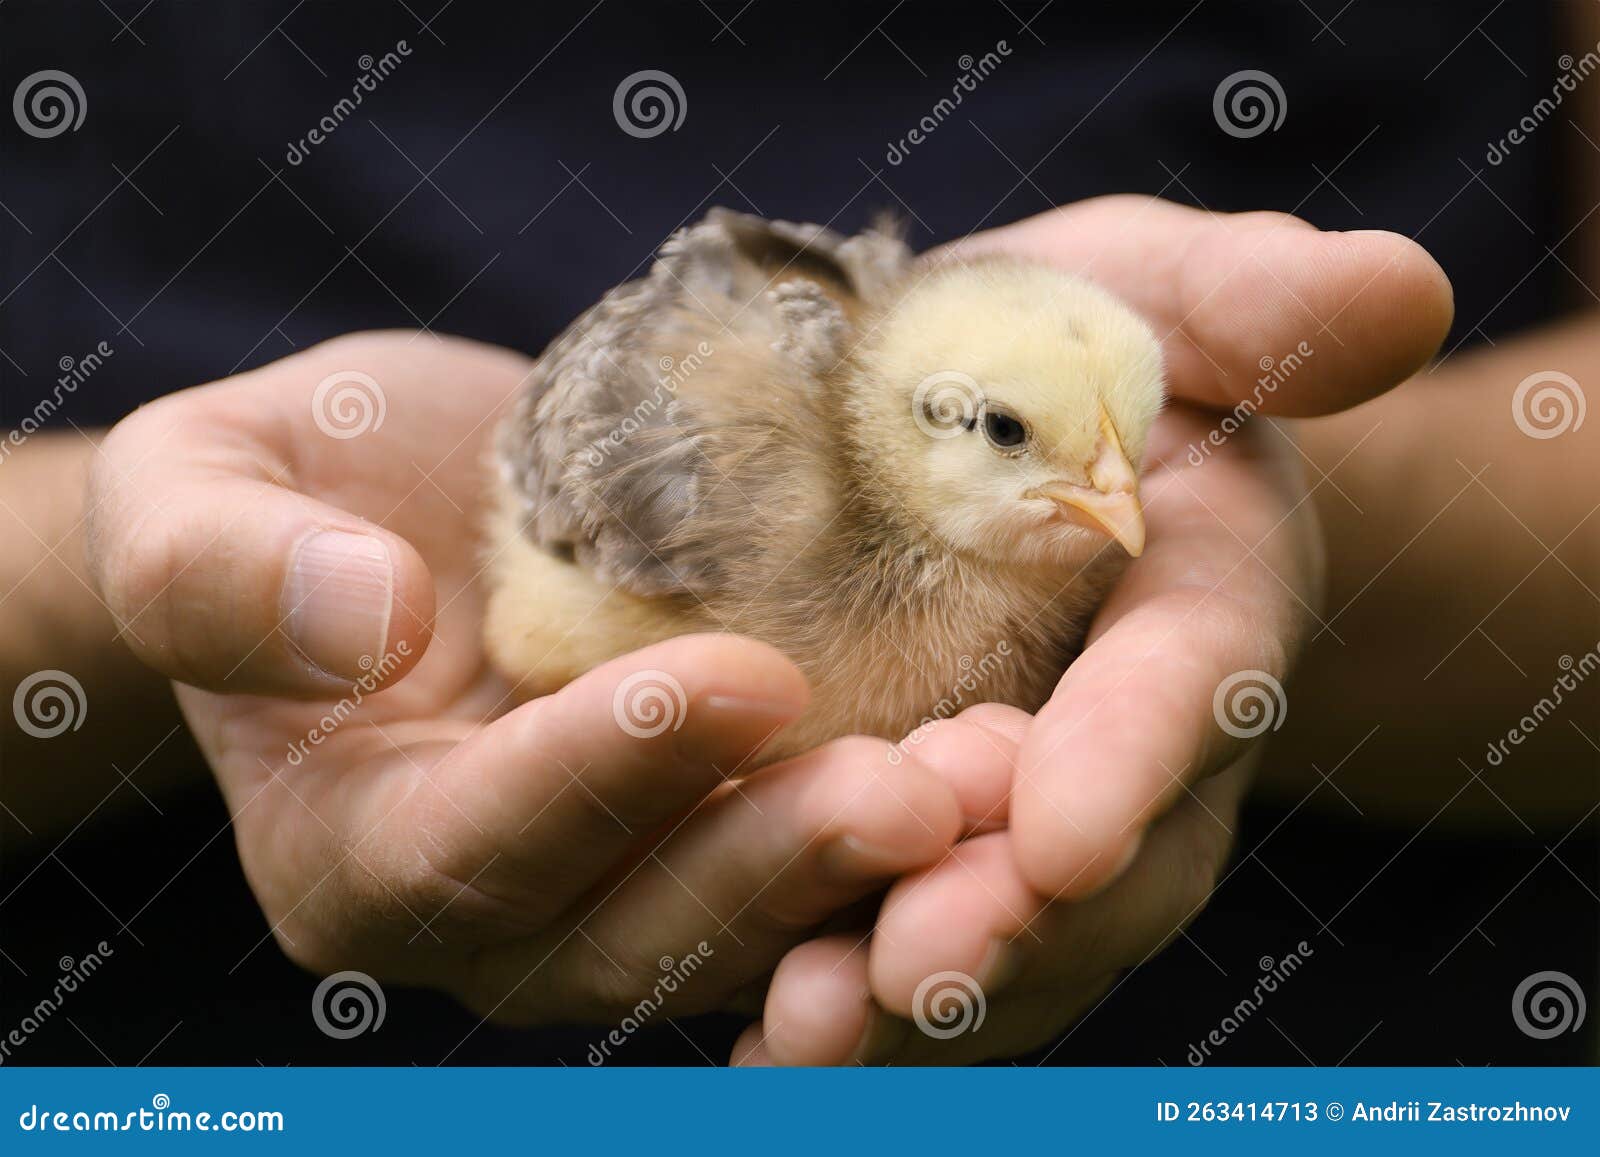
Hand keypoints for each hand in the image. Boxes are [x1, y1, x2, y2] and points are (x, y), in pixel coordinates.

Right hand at [84, 332, 964, 1027]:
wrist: (394, 508)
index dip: (603, 776)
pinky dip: (907, 844)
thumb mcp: (193, 490)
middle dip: (778, 860)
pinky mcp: (715, 843)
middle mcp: (496, 913)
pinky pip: (813, 877)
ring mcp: (618, 896)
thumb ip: (224, 566)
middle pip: (639, 931)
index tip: (738, 677)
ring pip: (751, 931)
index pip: (477, 847)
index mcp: (357, 850)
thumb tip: (361, 620)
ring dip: (876, 875)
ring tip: (996, 782)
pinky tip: (1009, 763)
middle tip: (920, 785)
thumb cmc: (286, 494)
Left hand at [730, 196, 1452, 1063]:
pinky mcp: (952, 848)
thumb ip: (1258, 304)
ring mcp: (1048, 814)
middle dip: (1016, 922)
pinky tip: (773, 1048)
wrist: (1012, 444)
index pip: (1191, 684)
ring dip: (919, 997)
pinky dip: (862, 1006)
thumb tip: (1395, 286)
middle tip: (908, 965)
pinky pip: (921, 939)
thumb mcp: (1160, 297)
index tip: (1062, 831)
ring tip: (811, 1034)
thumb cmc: (1083, 353)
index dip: (1134, 755)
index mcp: (1206, 599)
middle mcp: (1142, 741)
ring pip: (1014, 937)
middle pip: (1109, 863)